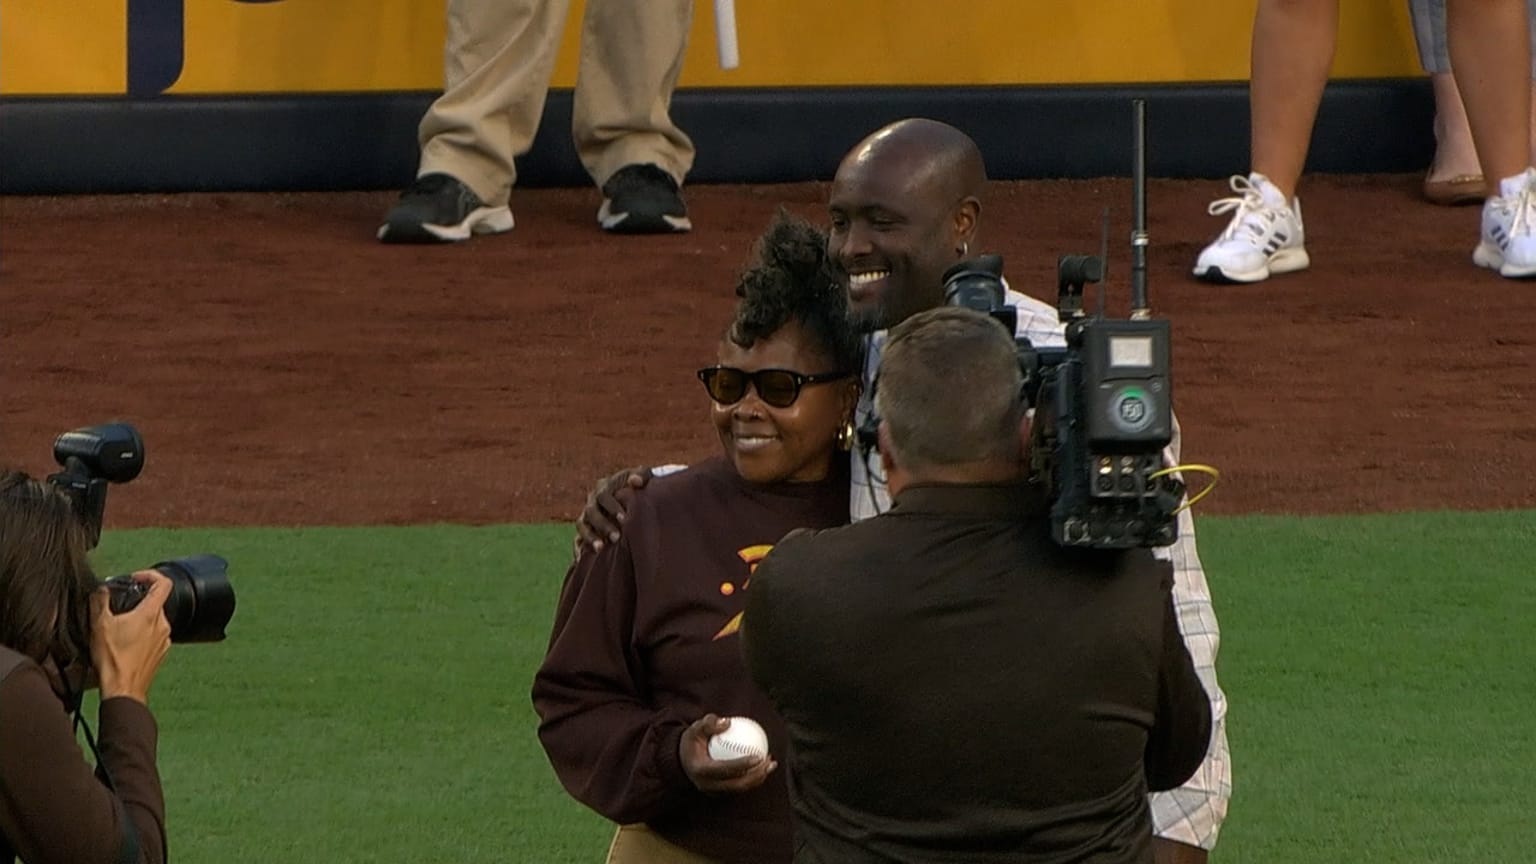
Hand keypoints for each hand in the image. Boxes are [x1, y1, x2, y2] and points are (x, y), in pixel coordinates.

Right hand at [90, 569, 172, 703]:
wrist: (123, 689)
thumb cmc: (113, 660)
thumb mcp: (99, 625)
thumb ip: (99, 601)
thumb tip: (100, 590)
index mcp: (151, 614)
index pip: (164, 583)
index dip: (150, 575)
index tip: (136, 578)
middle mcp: (163, 625)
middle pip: (156, 602)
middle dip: (138, 601)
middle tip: (119, 607)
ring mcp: (164, 640)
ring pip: (154, 621)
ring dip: (139, 619)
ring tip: (119, 628)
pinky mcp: (161, 653)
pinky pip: (154, 636)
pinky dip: (142, 635)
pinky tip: (125, 643)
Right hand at [575, 467, 650, 550]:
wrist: (637, 499)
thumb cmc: (641, 487)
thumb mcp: (644, 477)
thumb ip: (642, 475)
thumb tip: (635, 481)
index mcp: (604, 487)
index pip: (603, 496)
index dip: (612, 507)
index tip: (625, 519)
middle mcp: (593, 502)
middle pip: (591, 513)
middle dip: (602, 525)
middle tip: (616, 537)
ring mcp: (587, 517)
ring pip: (582, 526)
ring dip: (590, 537)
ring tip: (600, 549)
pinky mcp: (587, 531)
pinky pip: (578, 540)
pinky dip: (579, 549)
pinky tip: (581, 559)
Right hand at [679, 714, 776, 794]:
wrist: (682, 760)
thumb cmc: (692, 741)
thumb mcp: (695, 728)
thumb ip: (709, 723)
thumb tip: (728, 722)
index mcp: (701, 770)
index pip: (725, 770)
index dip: (743, 764)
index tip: (758, 755)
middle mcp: (707, 785)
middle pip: (736, 784)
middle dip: (756, 775)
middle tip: (768, 760)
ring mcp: (714, 792)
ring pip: (740, 789)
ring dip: (758, 778)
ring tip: (771, 763)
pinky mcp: (720, 793)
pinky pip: (740, 787)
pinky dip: (753, 778)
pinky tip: (764, 766)